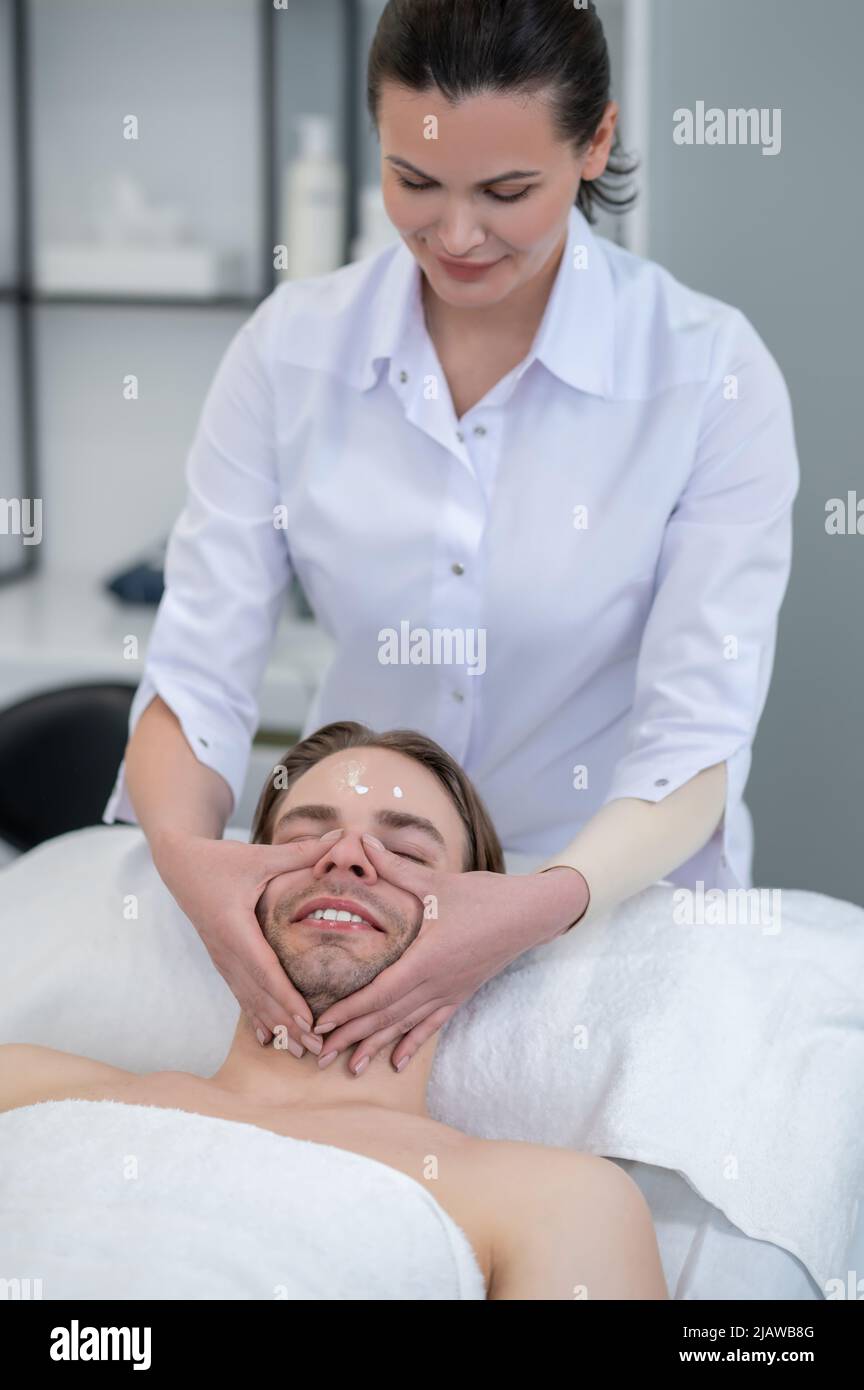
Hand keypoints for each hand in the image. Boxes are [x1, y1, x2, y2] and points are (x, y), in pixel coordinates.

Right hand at [152, 828, 344, 1055]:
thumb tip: (342, 840)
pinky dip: (256, 1016)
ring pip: (249, 1000)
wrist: (179, 864)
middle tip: (315, 1050)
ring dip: (274, 1026)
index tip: (308, 1020)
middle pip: (258, 994)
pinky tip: (268, 1038)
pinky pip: (240, 993)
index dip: (286, 997)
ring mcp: (221, 958)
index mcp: (234, 928)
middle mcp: (225, 950)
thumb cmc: (221, 859)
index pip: (264, 969)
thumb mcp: (259, 856)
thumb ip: (301, 853)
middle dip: (287, 1023)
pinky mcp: (221, 959)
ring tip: (297, 1052)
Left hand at [311, 836, 586, 1073]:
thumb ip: (395, 868)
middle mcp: (436, 983)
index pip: (380, 993)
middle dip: (351, 1035)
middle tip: (318, 1054)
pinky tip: (398, 1063)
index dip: (349, 1010)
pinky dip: (412, 1043)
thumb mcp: (437, 882)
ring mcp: (449, 991)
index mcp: (427, 958)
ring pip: (405, 1025)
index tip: (320, 1024)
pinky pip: (432, 1024)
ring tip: (349, 1068)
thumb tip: (362, 842)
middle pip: (386, 1016)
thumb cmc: (484, 896)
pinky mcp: (460, 993)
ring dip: (376, 1046)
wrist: (531, 914)